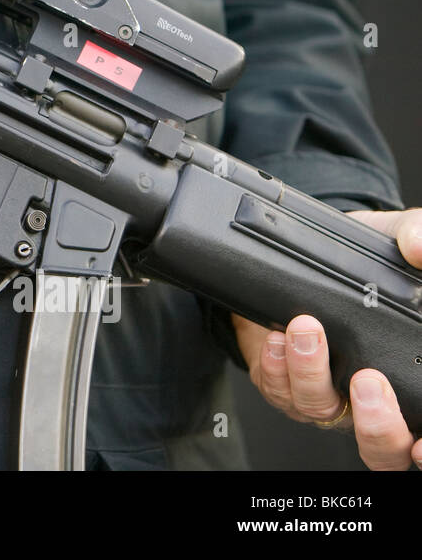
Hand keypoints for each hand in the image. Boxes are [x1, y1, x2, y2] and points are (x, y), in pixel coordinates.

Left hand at [232, 207, 421, 469]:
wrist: (303, 254)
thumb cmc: (366, 260)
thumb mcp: (397, 240)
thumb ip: (415, 235)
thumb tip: (420, 245)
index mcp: (409, 378)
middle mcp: (372, 399)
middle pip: (382, 448)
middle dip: (377, 424)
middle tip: (367, 380)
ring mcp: (325, 394)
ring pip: (319, 410)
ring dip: (311, 373)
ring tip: (306, 330)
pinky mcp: (282, 383)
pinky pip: (276, 390)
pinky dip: (276, 366)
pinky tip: (279, 338)